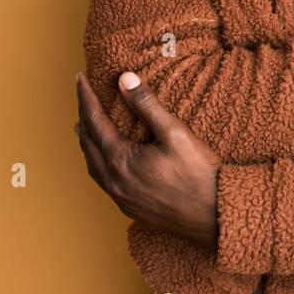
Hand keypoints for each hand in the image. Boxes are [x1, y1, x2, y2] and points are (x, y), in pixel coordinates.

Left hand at [74, 70, 220, 246]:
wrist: (214, 215)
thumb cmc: (198, 174)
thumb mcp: (174, 132)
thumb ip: (147, 105)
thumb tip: (125, 80)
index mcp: (120, 160)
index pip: (94, 121)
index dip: (85, 98)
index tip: (80, 79)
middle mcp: (114, 181)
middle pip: (87, 143)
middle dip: (83, 117)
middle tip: (82, 97)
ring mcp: (120, 198)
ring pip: (93, 165)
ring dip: (87, 142)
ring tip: (84, 126)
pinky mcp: (130, 208)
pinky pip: (103, 182)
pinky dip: (98, 163)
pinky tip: (106, 159)